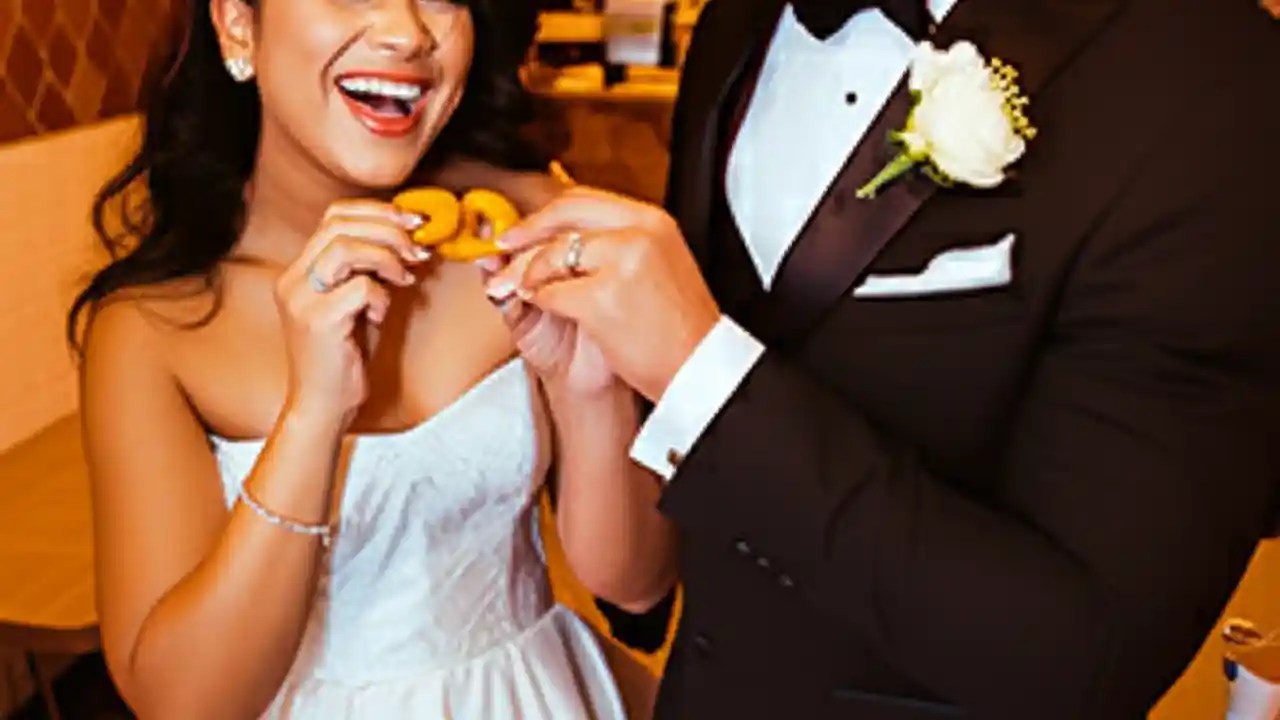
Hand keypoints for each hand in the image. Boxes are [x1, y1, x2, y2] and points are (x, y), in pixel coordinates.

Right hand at [275, 200, 430, 424]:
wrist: (323, 405)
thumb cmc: (344, 356)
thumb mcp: (354, 303)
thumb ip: (366, 270)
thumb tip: (407, 237)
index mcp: (300, 270)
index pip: (333, 215)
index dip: (375, 210)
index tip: (410, 221)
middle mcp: (293, 279)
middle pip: (339, 224)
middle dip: (388, 229)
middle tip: (417, 248)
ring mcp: (301, 299)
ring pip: (346, 248)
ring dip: (387, 258)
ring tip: (405, 279)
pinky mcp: (317, 320)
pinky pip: (360, 287)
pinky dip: (382, 296)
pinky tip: (382, 315)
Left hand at [486, 187, 719, 401]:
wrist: (697, 369)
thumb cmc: (675, 330)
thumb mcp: (648, 272)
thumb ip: (607, 248)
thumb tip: (554, 235)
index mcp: (653, 223)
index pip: (585, 200)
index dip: (546, 214)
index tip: (524, 227)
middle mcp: (641, 233)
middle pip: (565, 216)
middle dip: (527, 233)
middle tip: (504, 247)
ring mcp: (623, 262)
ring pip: (554, 254)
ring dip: (529, 272)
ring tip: (522, 288)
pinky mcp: (604, 295)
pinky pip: (553, 291)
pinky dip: (541, 300)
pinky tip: (546, 309)